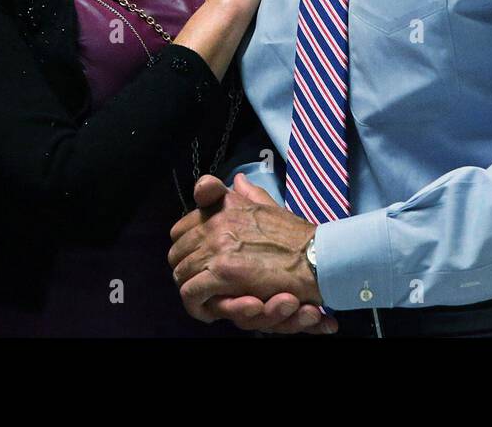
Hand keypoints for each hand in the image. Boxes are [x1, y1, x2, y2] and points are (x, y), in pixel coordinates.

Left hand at [170, 174, 336, 333]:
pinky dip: (197, 306)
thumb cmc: (296, 237)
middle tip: (202, 286)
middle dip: (187, 272)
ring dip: (192, 291)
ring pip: (181, 274)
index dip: (186, 249)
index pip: (181, 227)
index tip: (197, 261)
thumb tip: (238, 180)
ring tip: (207, 301)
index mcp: (225, 205)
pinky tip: (210, 312)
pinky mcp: (223, 273)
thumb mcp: (270, 206)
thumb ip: (250, 194)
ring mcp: (218, 248)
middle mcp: (216, 222)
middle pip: (177, 253)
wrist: (315, 257)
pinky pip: (191, 293)